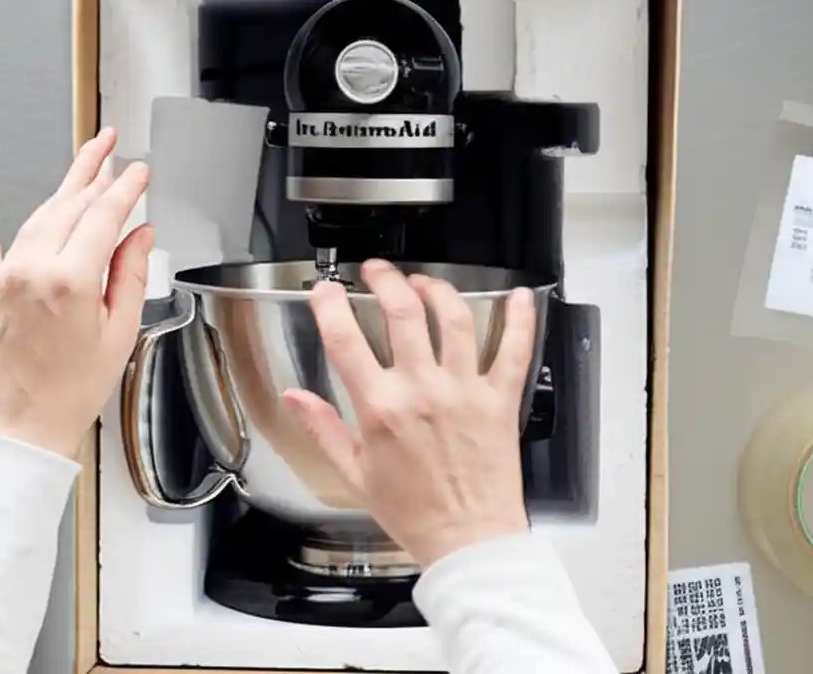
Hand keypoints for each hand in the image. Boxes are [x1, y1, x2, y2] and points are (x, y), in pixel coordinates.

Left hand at [0, 128, 152, 459]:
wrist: (24, 426)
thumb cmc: (72, 391)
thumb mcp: (120, 334)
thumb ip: (129, 275)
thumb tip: (140, 237)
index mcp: (71, 281)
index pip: (105, 216)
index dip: (126, 188)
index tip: (139, 171)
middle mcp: (33, 270)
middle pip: (70, 205)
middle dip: (95, 171)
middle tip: (112, 146)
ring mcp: (5, 276)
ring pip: (38, 216)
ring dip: (63, 187)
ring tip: (84, 164)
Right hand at [282, 260, 537, 566]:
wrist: (467, 541)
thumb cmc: (413, 513)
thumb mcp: (353, 474)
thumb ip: (321, 429)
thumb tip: (292, 397)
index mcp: (380, 409)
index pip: (345, 339)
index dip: (329, 305)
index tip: (325, 291)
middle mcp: (422, 392)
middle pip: (402, 313)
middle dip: (385, 279)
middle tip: (377, 271)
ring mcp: (464, 392)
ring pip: (454, 319)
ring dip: (437, 289)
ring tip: (424, 282)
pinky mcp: (499, 400)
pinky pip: (514, 350)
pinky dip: (520, 319)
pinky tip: (520, 296)